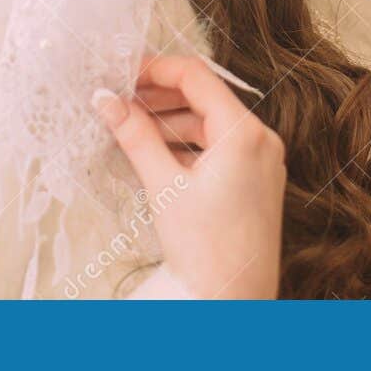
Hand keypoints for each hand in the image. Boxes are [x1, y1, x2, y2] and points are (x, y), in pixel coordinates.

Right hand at [94, 55, 284, 299]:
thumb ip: (135, 136)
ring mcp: (263, 160)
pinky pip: (221, 146)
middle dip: (160, 97)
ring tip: (132, 127)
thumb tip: (106, 100)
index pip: (197, 76)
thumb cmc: (204, 248)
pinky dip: (189, 144)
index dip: (156, 69)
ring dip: (172, 121)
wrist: (233, 301)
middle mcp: (261, 140)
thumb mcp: (163, 185)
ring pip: (212, 123)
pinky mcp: (258, 180)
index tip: (123, 74)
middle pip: (205, 97)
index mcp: (244, 133)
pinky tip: (158, 152)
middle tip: (120, 100)